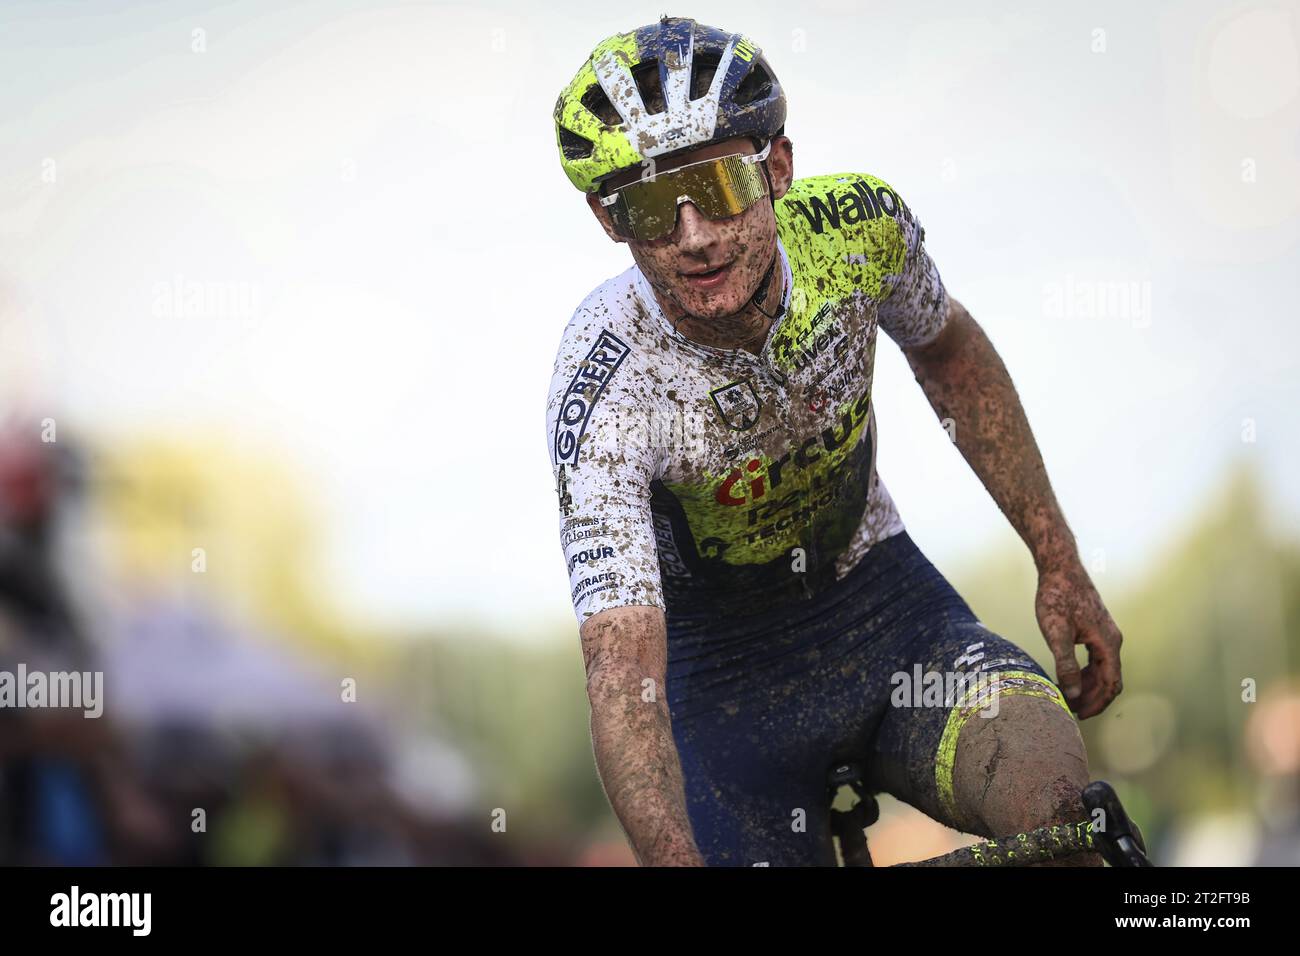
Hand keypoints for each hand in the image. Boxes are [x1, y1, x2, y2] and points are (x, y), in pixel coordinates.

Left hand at [1035, 561, 1122, 718]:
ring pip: (1104, 669)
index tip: (1080, 716)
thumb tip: (1073, 694)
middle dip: (1093, 698)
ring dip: (1090, 686)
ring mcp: (1106, 633)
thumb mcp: (1056, 634)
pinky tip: (1071, 678)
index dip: (1097, 703)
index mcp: (1108, 643)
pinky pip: (1098, 658)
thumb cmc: (1056, 598)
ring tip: (1069, 698)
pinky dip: (1087, 672)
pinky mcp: (1096, 628)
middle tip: (1072, 712)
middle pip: (1110, 679)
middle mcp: (1113, 639)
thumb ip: (1065, 664)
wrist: (1060, 568)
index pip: (1111, 683)